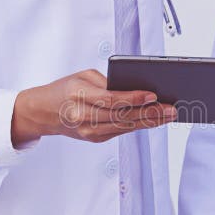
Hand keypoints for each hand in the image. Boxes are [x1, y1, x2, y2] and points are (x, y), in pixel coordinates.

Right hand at [11, 69, 175, 145]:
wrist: (44, 112)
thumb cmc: (65, 89)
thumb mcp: (82, 76)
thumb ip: (106, 82)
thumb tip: (136, 89)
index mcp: (77, 95)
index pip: (110, 99)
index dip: (133, 98)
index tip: (153, 95)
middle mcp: (82, 116)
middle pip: (121, 116)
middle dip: (149, 112)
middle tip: (171, 108)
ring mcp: (88, 131)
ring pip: (124, 127)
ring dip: (150, 121)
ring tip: (169, 115)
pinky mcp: (95, 138)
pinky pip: (121, 131)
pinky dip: (139, 125)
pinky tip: (155, 120)